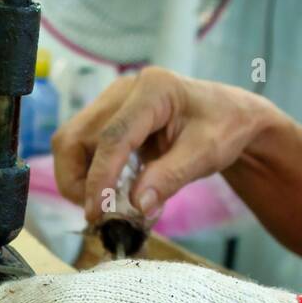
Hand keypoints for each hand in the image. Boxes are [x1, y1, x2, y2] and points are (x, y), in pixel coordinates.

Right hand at [52, 67, 276, 226]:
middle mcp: (124, 90)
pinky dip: (88, 174)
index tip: (97, 212)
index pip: (112, 137)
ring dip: (78, 179)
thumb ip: (170, 178)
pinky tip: (109, 190)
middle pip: (76, 137)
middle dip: (78, 180)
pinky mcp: (106, 117)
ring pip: (71, 143)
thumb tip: (136, 205)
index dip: (100, 178)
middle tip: (98, 212)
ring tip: (104, 203)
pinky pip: (81, 147)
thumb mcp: (207, 155)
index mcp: (154, 89)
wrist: (230, 115)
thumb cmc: (225, 128)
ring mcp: (111, 102)